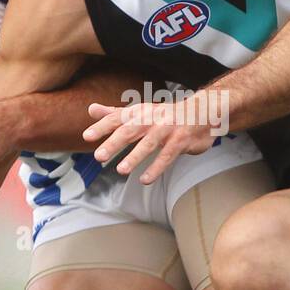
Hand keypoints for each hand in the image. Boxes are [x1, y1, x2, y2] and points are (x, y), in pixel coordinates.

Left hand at [82, 95, 217, 183]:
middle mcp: (152, 118)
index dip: (102, 126)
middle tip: (99, 156)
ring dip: (135, 156)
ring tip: (121, 170)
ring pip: (149, 143)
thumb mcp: (140, 112)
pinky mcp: (181, 141)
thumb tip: (91, 109)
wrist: (202, 112)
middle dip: (114, 142)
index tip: (87, 136)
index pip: (118, 117)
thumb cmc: (165, 115)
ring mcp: (167, 129)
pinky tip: (145, 179)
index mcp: (140, 111)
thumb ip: (115, 113)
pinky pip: (167, 156)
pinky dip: (156, 168)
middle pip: (131, 129)